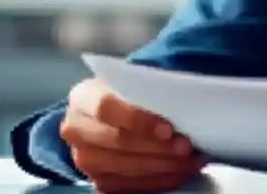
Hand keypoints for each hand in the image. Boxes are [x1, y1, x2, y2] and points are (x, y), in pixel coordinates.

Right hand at [59, 77, 206, 192]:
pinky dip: (159, 180)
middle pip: (118, 142)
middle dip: (158, 148)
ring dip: (164, 167)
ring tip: (191, 161)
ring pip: (126, 168)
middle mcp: (75, 129)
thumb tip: (181, 102)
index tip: (168, 129)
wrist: (106, 117)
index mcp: (82, 97)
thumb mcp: (131, 83)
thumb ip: (147, 90)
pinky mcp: (97, 180)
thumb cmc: (125, 95)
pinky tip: (180, 172)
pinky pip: (130, 187)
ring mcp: (84, 159)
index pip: (107, 108)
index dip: (138, 120)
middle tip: (187, 147)